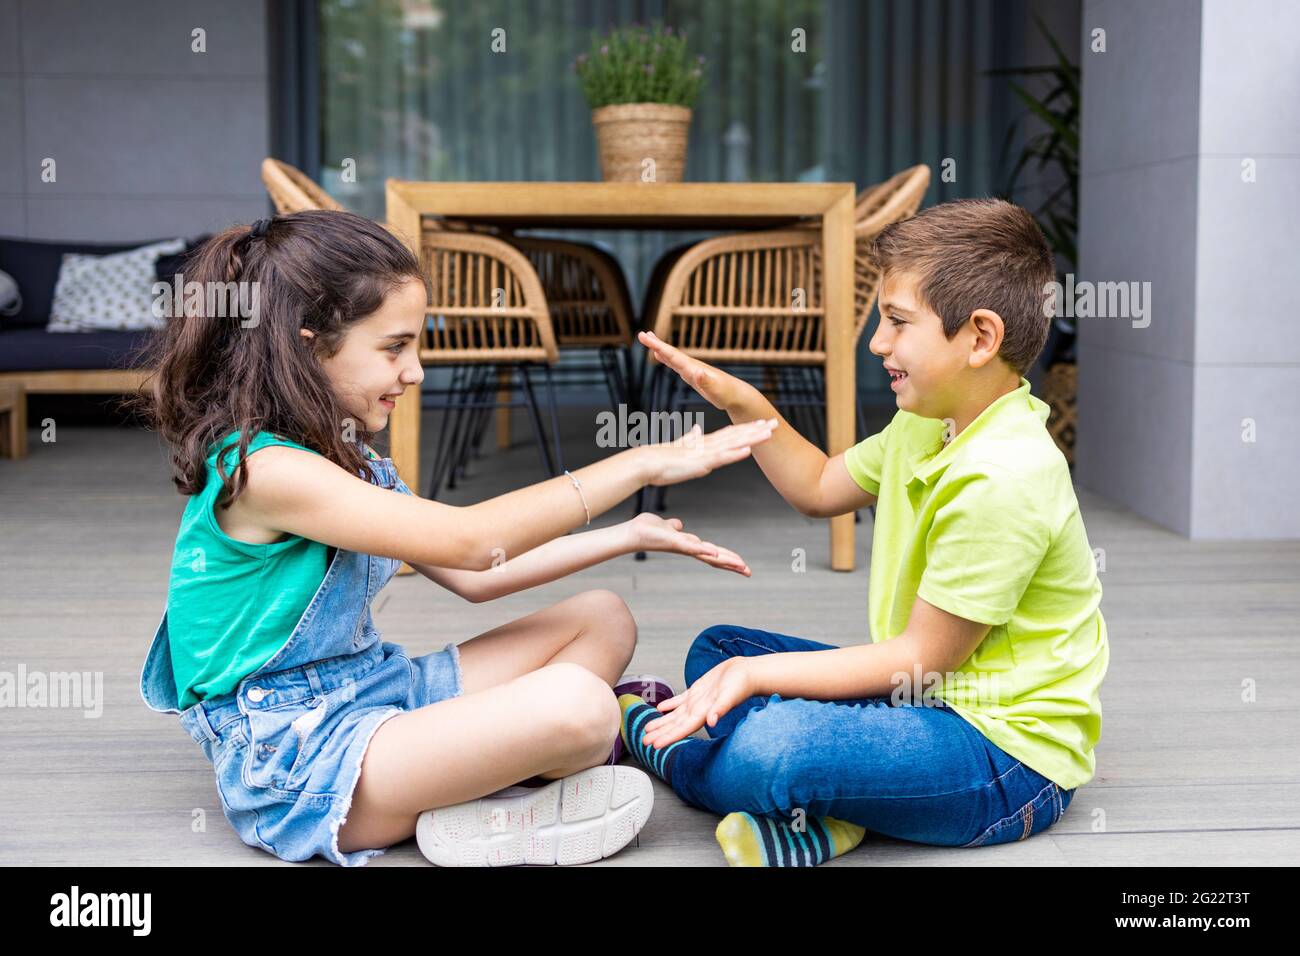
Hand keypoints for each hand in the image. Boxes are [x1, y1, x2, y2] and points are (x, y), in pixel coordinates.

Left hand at [626, 513, 750, 575]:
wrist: (633, 532)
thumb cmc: (648, 530)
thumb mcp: (666, 527)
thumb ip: (674, 527)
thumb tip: (678, 525)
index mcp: (689, 546)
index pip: (713, 553)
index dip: (727, 558)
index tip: (742, 565)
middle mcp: (688, 550)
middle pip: (715, 558)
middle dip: (732, 564)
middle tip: (748, 571)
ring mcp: (683, 548)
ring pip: (708, 555)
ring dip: (724, 560)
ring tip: (740, 565)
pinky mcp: (675, 543)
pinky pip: (691, 548)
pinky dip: (703, 551)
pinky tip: (714, 554)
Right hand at [638, 330, 745, 410]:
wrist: (737, 395)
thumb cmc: (727, 394)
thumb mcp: (716, 390)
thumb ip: (706, 382)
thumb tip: (697, 372)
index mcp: (694, 368)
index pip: (673, 355)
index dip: (658, 346)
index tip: (646, 337)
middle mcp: (692, 366)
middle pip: (671, 352)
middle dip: (656, 344)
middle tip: (641, 334)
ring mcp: (692, 370)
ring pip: (672, 357)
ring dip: (660, 348)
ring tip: (648, 339)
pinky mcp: (693, 376)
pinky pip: (676, 365)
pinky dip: (666, 358)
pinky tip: (661, 356)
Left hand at [638, 657, 755, 747]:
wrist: (746, 673)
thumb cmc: (741, 685)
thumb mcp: (730, 696)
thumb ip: (720, 709)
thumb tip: (712, 722)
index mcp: (703, 713)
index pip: (682, 729)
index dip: (667, 737)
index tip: (654, 745)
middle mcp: (698, 710)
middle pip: (675, 725)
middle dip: (660, 733)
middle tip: (644, 741)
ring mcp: (697, 701)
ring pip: (675, 714)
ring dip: (661, 722)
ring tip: (647, 729)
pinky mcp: (698, 691)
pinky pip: (680, 700)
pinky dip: (669, 704)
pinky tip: (660, 708)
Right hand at [639, 418, 776, 486]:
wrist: (645, 463)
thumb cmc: (660, 459)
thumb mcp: (680, 447)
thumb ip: (690, 438)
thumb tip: (696, 429)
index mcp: (704, 443)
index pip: (730, 433)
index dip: (748, 428)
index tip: (763, 424)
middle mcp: (707, 445)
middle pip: (737, 435)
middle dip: (757, 430)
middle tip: (775, 423)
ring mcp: (704, 454)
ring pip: (733, 444)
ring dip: (752, 438)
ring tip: (769, 433)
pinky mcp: (699, 463)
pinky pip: (720, 459)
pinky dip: (735, 454)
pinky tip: (748, 451)